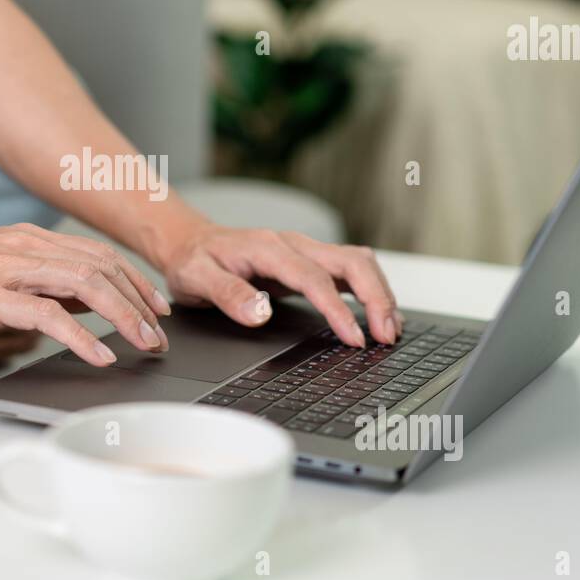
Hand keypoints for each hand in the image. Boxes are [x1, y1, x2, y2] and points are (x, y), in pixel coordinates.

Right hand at [0, 223, 171, 366]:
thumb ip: (40, 284)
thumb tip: (85, 302)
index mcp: (27, 239)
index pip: (97, 254)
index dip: (135, 281)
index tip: (158, 308)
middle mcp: (23, 246)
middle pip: (101, 267)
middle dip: (139, 302)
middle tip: (161, 334)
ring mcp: (7, 269)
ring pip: (85, 285)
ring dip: (123, 318)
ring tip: (145, 344)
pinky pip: (48, 315)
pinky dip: (82, 338)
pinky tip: (101, 356)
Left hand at [155, 224, 399, 346]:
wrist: (189, 242)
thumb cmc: (193, 260)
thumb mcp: (196, 278)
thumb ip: (229, 295)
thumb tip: (260, 314)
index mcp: (268, 248)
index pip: (315, 278)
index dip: (338, 309)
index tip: (354, 338)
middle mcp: (293, 245)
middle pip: (351, 262)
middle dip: (377, 298)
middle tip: (386, 336)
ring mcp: (305, 251)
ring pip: (358, 262)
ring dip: (380, 294)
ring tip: (390, 330)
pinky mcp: (310, 262)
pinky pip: (350, 270)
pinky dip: (371, 291)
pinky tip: (379, 314)